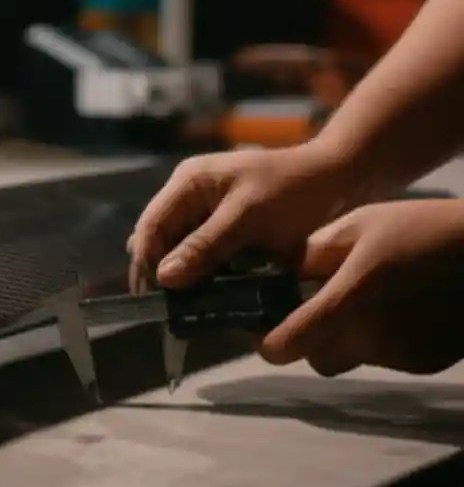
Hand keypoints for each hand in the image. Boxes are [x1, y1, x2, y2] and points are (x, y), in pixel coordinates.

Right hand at [129, 144, 359, 292]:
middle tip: (168, 310)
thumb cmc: (294, 190)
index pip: (150, 226)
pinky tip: (208, 295)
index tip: (154, 298)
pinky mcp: (227, 227)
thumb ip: (204, 246)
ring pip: (180, 250)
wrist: (340, 176)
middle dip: (161, 273)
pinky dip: (204, 274)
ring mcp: (207, 211)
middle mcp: (190, 195)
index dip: (146, 262)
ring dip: (183, 277)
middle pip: (159, 239)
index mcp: (188, 183)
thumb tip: (164, 278)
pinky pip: (204, 254)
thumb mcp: (247, 218)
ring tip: (186, 307)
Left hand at [260, 199, 463, 375]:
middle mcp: (372, 338)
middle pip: (317, 359)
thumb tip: (280, 275)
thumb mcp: (360, 224)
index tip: (263, 333)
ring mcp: (401, 355)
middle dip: (310, 340)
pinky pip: (385, 359)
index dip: (268, 344)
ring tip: (371, 299)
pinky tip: (402, 310)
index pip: (288, 345)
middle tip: (321, 308)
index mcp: (349, 302)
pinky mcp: (425, 364)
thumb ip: (313, 253)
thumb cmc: (425, 229)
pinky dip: (382, 341)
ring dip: (348, 339)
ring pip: (351, 360)